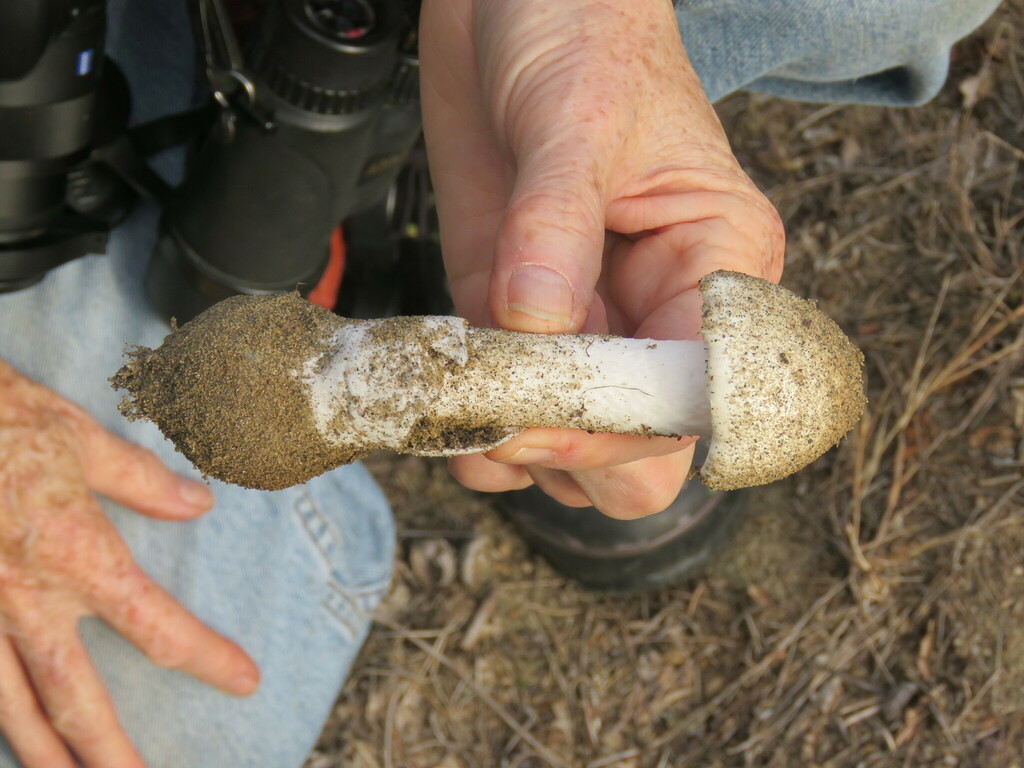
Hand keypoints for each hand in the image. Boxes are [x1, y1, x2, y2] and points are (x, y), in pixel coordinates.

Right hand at [0, 362, 258, 767]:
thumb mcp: (79, 438)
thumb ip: (142, 481)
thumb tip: (199, 503)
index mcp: (76, 557)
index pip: (158, 626)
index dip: (207, 659)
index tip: (244, 681)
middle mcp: (25, 602)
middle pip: (74, 701)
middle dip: (111, 754)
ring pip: (11, 710)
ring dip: (47, 758)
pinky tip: (13, 738)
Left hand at [420, 0, 784, 516]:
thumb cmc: (583, 31)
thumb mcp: (578, 121)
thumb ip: (555, 231)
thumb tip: (535, 328)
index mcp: (716, 270)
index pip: (693, 399)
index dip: (621, 427)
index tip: (542, 413)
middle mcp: (658, 312)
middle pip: (642, 454)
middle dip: (571, 451)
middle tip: (500, 417)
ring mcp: (585, 322)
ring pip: (571, 443)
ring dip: (514, 448)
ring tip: (458, 411)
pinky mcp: (515, 314)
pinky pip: (504, 400)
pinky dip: (470, 416)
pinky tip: (438, 395)